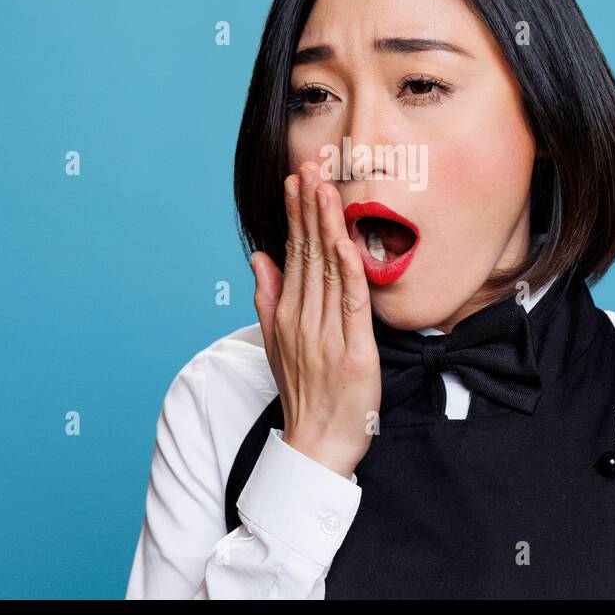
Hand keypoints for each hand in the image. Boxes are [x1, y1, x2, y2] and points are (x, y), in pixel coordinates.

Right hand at [250, 160, 379, 479]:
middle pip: (307, 254)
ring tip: (324, 188)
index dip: (295, 214)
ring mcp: (326, 336)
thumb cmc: (304, 396)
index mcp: (288, 316)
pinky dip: (348, 272)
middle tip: (309, 167)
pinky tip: (345, 242)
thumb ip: (269, 298)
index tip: (296, 179)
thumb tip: (260, 256)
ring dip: (326, 227)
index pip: (292, 254)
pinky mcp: (353, 353)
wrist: (316, 447)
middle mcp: (303, 321)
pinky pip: (350, 305)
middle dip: (309, 207)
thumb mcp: (276, 344)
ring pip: (327, 271)